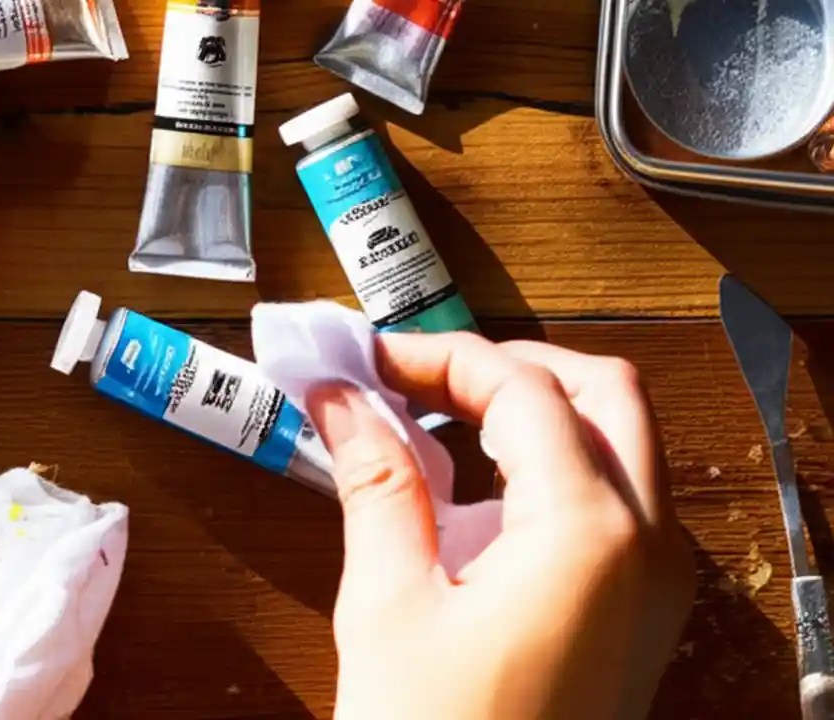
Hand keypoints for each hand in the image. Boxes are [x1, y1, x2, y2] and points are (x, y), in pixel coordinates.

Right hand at [307, 333, 694, 719]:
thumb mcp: (389, 603)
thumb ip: (375, 481)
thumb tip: (341, 398)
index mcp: (588, 531)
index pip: (523, 390)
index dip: (441, 359)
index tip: (370, 363)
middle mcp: (649, 544)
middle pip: (603, 393)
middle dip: (511, 366)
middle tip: (421, 378)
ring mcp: (658, 582)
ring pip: (622, 442)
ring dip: (538, 412)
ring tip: (441, 423)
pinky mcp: (642, 614)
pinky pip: (619, 502)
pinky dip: (557, 466)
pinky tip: (478, 493)